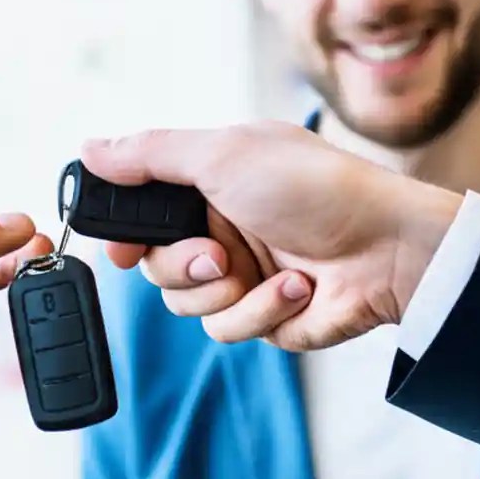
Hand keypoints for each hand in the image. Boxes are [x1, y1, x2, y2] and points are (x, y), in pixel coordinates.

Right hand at [82, 122, 461, 350]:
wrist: (390, 248)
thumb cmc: (316, 187)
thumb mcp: (224, 153)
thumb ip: (150, 154)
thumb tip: (89, 148)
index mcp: (210, 182)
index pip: (143, 211)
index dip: (125, 232)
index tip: (117, 246)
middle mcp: (221, 226)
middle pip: (155, 265)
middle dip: (183, 266)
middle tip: (218, 254)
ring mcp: (243, 273)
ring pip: (186, 305)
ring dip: (228, 291)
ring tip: (270, 269)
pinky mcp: (266, 315)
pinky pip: (230, 330)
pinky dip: (263, 310)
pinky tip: (298, 287)